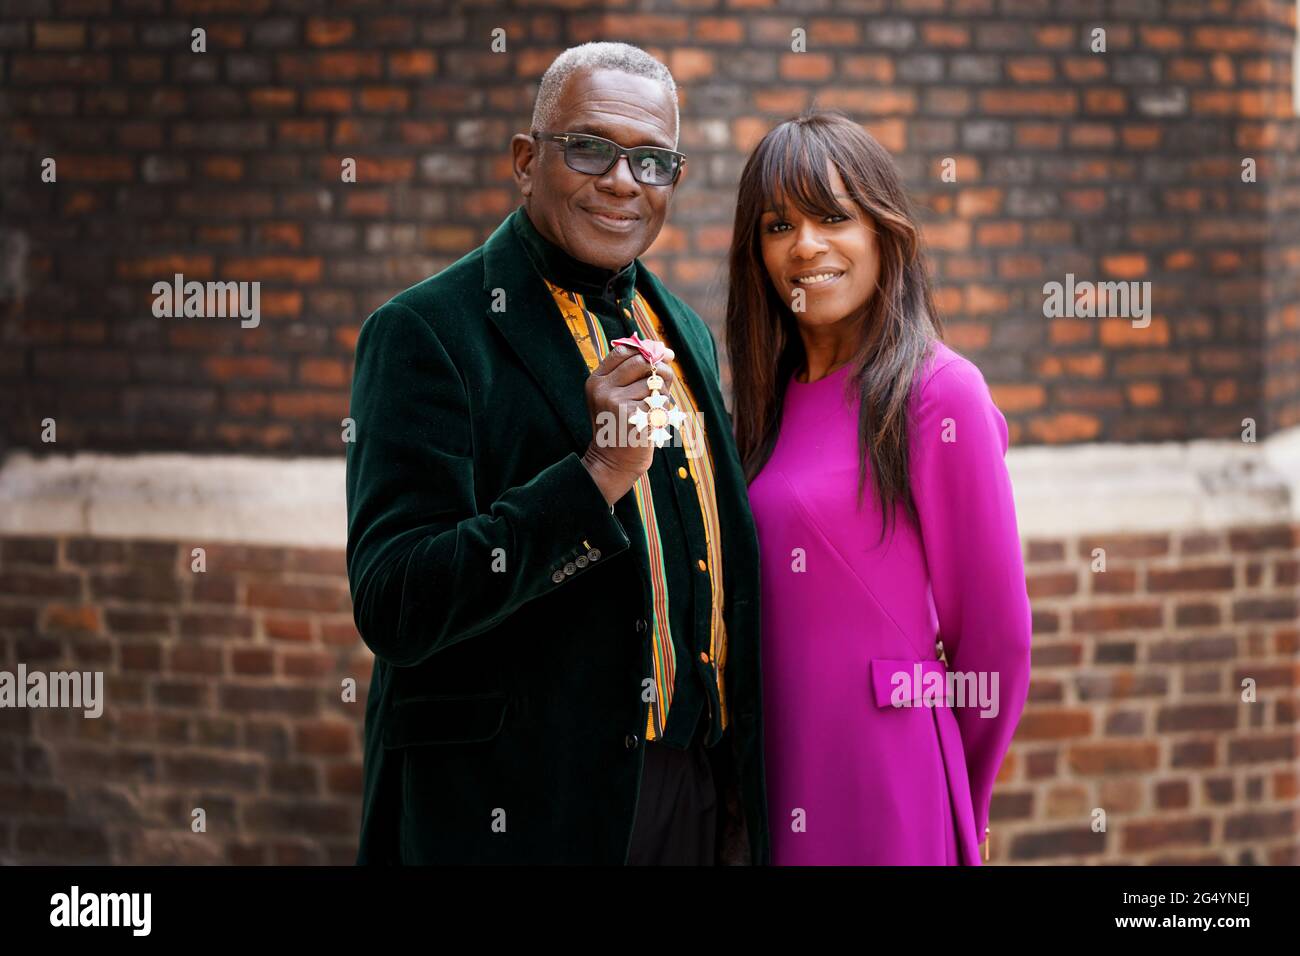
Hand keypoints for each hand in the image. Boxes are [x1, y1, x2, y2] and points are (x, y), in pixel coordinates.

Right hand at [580, 344, 676, 505]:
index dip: (646, 348)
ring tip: (656, 409)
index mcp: (596, 381)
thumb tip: (664, 351)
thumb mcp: (617, 396)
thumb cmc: (622, 426)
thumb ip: (634, 374)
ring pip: (654, 382)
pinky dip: (663, 410)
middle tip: (667, 381)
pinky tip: (655, 421)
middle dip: (661, 368)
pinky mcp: (632, 416)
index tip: (663, 354)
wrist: (614, 462)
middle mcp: (603, 389)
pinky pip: (659, 402)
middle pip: (641, 361)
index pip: (623, 351)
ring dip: (664, 394)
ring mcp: (616, 402)